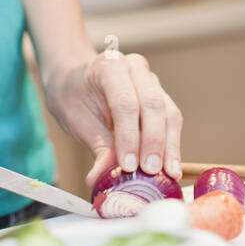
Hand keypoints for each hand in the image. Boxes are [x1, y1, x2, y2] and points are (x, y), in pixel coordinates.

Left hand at [43, 51, 183, 191]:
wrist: (75, 80)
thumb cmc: (73, 96)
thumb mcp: (76, 120)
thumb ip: (96, 146)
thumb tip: (100, 178)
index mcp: (110, 67)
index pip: (125, 103)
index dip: (129, 136)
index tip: (128, 165)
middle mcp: (136, 69)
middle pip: (153, 105)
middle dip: (153, 141)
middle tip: (150, 171)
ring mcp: (151, 81)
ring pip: (169, 113)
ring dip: (169, 146)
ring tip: (168, 174)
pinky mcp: (161, 97)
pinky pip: (171, 120)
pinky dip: (172, 145)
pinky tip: (170, 167)